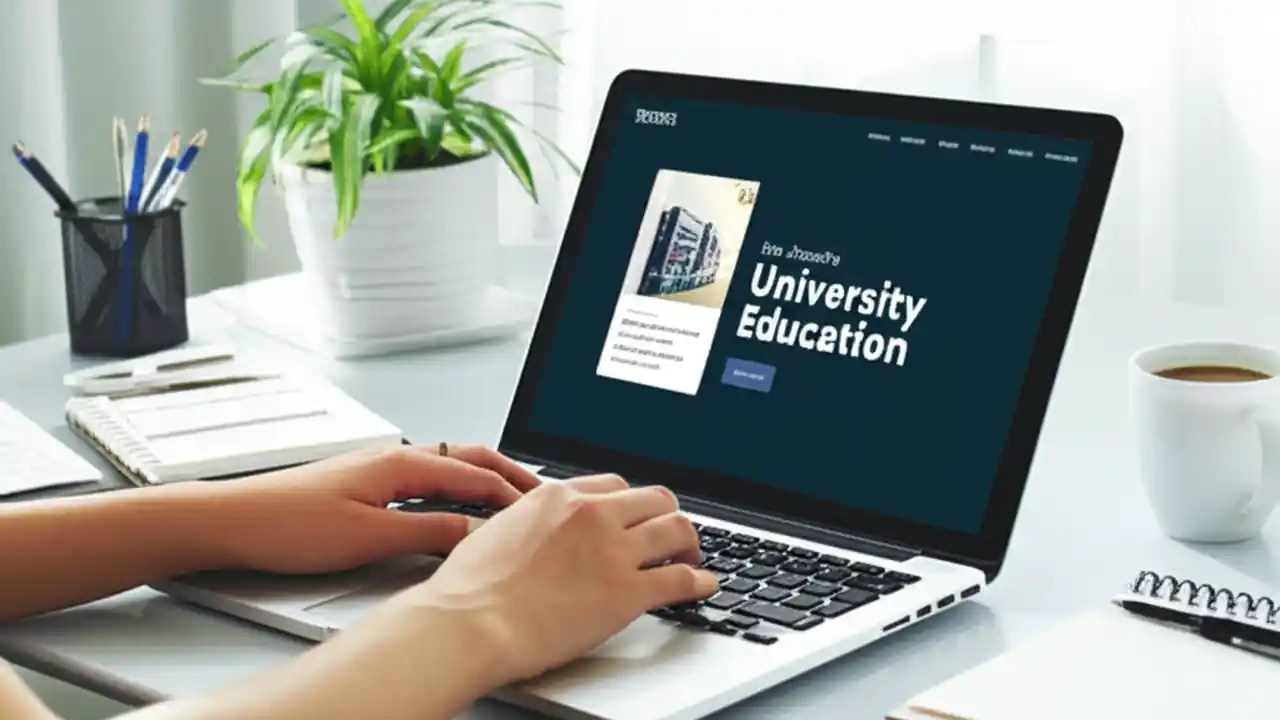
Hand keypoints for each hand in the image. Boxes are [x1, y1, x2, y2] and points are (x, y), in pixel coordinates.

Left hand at [208, 445, 538, 573]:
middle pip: (470, 458)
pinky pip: (428, 480)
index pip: (477, 474)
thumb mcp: (369, 538)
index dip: (515, 493)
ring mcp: (380, 468)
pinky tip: (457, 510)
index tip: (544, 510)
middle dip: (510, 476)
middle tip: (542, 496)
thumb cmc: (288, 524)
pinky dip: (457, 489)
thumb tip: (474, 534)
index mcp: (402, 464)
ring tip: (510, 502)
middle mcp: (395, 457)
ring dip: (484, 480)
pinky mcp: (367, 483)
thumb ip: (427, 533)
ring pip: (449, 467)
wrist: (234, 520)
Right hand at [385, 474, 717, 686]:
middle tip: (671, 535)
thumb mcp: (496, 530)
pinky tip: (705, 585)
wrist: (469, 625)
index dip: (630, 505)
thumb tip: (535, 531)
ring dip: (690, 543)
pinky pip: (682, 579)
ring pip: (676, 530)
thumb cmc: (469, 589)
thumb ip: (529, 522)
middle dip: (666, 516)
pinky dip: (701, 581)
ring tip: (692, 557)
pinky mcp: (627, 593)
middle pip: (654, 499)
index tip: (635, 518)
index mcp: (558, 497)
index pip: (614, 486)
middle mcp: (591, 515)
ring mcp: (613, 552)